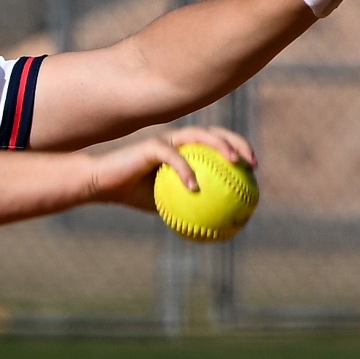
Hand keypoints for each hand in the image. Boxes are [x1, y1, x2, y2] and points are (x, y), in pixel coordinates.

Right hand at [86, 126, 254, 212]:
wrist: (105, 185)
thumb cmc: (135, 194)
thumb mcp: (168, 204)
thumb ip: (190, 206)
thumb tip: (217, 225)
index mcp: (186, 149)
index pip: (218, 143)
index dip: (239, 149)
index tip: (254, 168)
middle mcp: (179, 140)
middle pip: (215, 133)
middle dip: (238, 142)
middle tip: (252, 163)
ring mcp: (166, 140)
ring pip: (199, 135)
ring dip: (219, 146)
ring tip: (234, 163)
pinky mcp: (151, 146)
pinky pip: (173, 156)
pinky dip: (185, 170)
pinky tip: (195, 187)